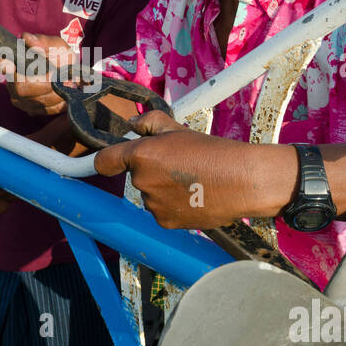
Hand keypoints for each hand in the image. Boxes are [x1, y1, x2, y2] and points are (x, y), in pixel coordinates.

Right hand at [0, 32, 77, 115]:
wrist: (73, 75)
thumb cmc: (62, 57)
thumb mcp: (57, 45)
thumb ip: (43, 41)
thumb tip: (26, 38)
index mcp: (14, 57)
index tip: (11, 65)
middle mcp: (10, 78)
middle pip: (19, 87)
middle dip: (43, 83)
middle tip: (57, 75)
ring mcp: (18, 96)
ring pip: (33, 100)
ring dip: (54, 93)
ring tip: (64, 83)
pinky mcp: (28, 108)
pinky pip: (42, 109)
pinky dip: (56, 102)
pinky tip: (61, 93)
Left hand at [94, 116, 261, 228]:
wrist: (241, 181)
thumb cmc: (213, 153)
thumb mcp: (178, 129)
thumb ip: (149, 123)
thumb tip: (132, 125)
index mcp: (141, 155)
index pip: (104, 161)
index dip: (105, 161)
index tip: (109, 163)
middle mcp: (142, 181)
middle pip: (136, 177)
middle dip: (152, 171)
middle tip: (180, 165)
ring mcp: (153, 204)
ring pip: (151, 196)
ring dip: (164, 190)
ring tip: (192, 182)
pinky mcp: (165, 222)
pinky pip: (163, 212)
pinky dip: (174, 206)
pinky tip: (195, 197)